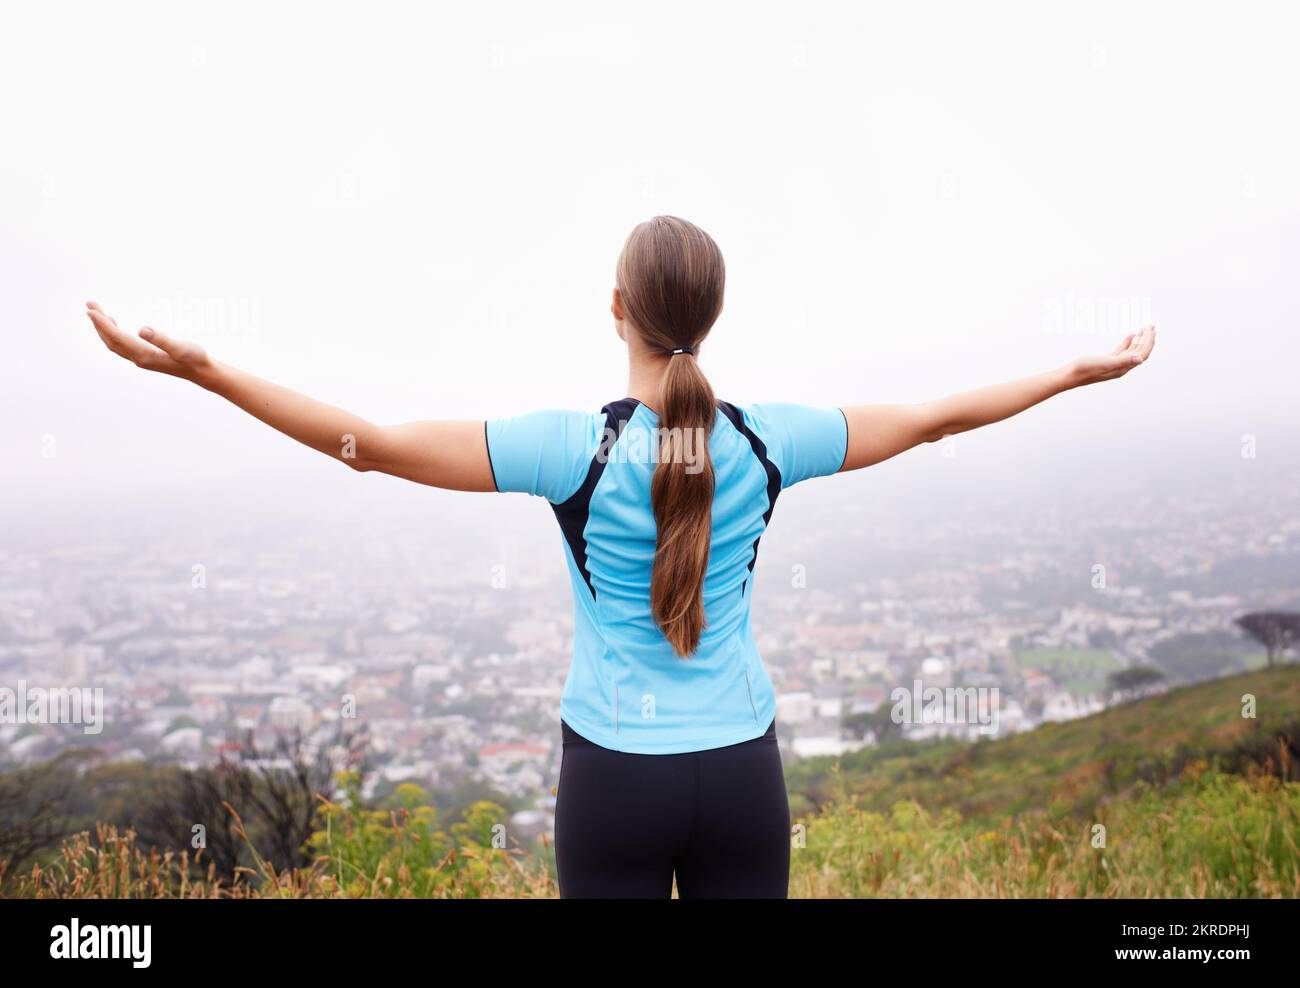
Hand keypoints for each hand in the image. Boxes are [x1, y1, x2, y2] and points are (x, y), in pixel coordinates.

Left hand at [85, 301, 212, 382]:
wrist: (202, 371)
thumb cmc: (194, 359)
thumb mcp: (181, 348)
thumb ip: (162, 340)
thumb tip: (142, 329)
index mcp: (144, 355)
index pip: (117, 338)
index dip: (102, 324)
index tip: (90, 310)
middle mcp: (139, 358)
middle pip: (111, 340)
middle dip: (99, 323)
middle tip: (90, 304)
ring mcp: (141, 358)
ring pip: (115, 343)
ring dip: (104, 328)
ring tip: (96, 311)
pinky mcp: (145, 356)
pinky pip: (122, 344)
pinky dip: (113, 333)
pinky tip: (114, 324)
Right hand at [1069, 326, 1156, 385]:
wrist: (1069, 376)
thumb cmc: (1084, 370)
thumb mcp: (1105, 363)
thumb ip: (1123, 361)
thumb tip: (1140, 358)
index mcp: (1122, 368)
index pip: (1141, 354)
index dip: (1149, 342)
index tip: (1152, 329)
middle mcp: (1121, 367)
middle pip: (1139, 352)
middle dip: (1146, 339)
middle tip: (1151, 326)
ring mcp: (1114, 364)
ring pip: (1131, 351)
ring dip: (1139, 340)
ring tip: (1144, 329)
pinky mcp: (1106, 361)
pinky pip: (1122, 351)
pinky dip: (1128, 342)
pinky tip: (1130, 335)